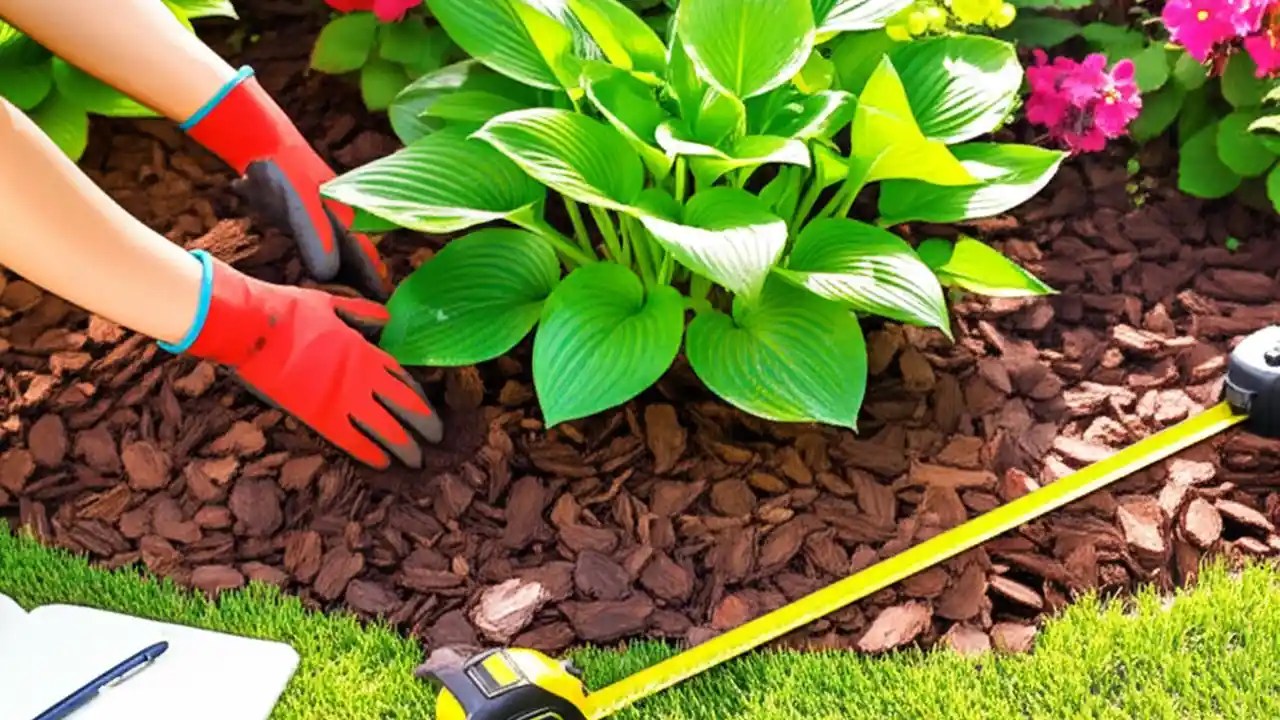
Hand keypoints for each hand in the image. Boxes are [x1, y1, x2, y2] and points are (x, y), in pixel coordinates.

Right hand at [181, 251, 440, 468]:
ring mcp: (342, 401)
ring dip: (403, 446)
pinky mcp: (318, 417)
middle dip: (422, 426)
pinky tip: (383, 463)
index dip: (419, 398)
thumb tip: (388, 320)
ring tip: (416, 460)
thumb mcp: (333, 305)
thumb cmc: (289, 312)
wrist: (252, 327)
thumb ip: (364, 314)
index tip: (430, 410)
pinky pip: (352, 441)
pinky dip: (370, 453)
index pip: (403, 379)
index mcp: (366, 350)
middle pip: (403, 408)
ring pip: (384, 430)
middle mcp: (361, 379)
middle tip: (435, 439)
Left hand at [183, 70, 392, 299]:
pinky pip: (320, 253)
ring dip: (342, 282)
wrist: (262, 144)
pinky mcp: (304, 224)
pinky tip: (318, 285)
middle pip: (357, 263)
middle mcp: (341, 223)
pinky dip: (323, 271)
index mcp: (348, 219)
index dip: (375, 285)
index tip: (384, 310)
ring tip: (345, 308)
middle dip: (361, 288)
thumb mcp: (301, 205)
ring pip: (339, 260)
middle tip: (364, 320)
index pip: (368, 260)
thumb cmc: (286, 172)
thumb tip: (328, 276)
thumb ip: (316, 239)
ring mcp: (324, 223)